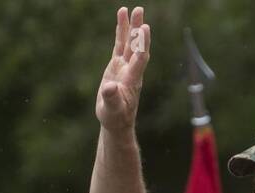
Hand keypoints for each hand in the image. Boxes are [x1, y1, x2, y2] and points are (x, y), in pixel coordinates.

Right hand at [95, 6, 150, 131]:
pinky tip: (121, 19)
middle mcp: (130, 70)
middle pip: (136, 46)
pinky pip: (120, 46)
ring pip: (128, 43)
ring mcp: (124, 66)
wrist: (116, 120)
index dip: (142, 44)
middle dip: (138, 29)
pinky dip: (120, 32)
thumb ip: (111, 98)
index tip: (144, 28)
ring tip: (130, 9)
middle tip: (139, 10)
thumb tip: (110, 87)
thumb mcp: (112, 111)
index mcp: (132, 80)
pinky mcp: (117, 65)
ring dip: (130, 26)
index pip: (139, 59)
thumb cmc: (115, 117)